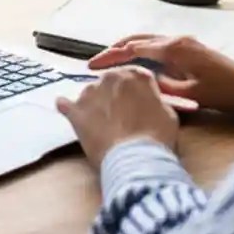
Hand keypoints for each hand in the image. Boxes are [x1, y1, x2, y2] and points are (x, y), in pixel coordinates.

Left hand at [56, 67, 178, 168]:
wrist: (134, 159)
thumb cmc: (156, 137)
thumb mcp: (168, 114)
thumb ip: (155, 100)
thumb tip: (148, 100)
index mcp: (136, 75)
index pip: (135, 76)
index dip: (136, 91)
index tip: (137, 103)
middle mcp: (111, 77)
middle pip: (111, 82)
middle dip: (114, 95)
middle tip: (120, 115)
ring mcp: (90, 92)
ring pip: (91, 93)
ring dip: (95, 103)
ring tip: (102, 123)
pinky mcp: (75, 110)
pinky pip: (65, 104)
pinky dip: (66, 106)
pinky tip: (65, 108)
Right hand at [89, 35, 233, 115]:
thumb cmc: (222, 94)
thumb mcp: (187, 96)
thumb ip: (160, 85)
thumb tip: (137, 80)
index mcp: (174, 49)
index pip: (133, 48)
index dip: (111, 56)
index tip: (93, 65)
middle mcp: (176, 40)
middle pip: (137, 38)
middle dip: (114, 49)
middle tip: (97, 63)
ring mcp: (183, 42)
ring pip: (147, 39)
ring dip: (127, 48)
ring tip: (110, 62)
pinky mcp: (189, 48)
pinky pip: (158, 45)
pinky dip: (141, 51)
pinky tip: (134, 64)